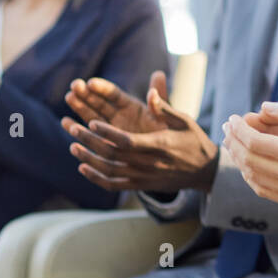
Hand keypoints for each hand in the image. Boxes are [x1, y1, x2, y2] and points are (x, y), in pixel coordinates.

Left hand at [61, 71, 218, 193]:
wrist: (204, 172)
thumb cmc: (194, 141)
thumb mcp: (185, 121)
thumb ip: (165, 108)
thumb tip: (150, 92)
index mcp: (161, 145)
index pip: (128, 141)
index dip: (107, 133)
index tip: (92, 123)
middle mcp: (150, 163)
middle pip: (113, 155)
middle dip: (90, 142)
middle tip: (73, 128)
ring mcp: (145, 177)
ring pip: (110, 170)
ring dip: (88, 159)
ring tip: (73, 146)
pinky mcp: (142, 186)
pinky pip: (114, 185)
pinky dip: (96, 178)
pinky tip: (83, 168)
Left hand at [221, 100, 277, 209]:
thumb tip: (264, 107)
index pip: (255, 142)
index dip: (239, 129)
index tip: (233, 118)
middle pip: (249, 160)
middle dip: (234, 142)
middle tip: (228, 127)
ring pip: (253, 177)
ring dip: (239, 158)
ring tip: (233, 142)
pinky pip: (263, 189)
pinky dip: (250, 174)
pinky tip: (248, 162)